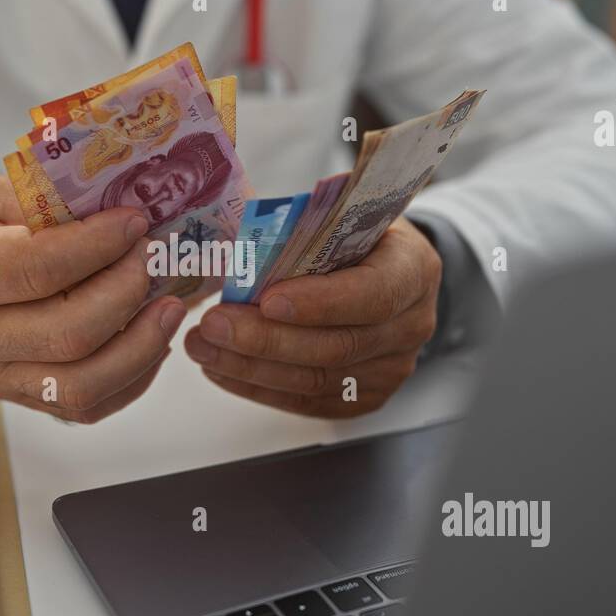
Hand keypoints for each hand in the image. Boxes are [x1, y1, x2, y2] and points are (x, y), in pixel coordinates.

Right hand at [0, 176, 185, 423]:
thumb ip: (47, 200)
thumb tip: (122, 202)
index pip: (36, 270)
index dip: (97, 246)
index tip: (134, 221)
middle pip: (69, 334)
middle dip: (128, 292)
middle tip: (155, 256)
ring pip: (82, 385)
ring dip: (142, 345)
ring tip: (171, 304)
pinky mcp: (20, 398)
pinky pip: (85, 407)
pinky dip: (132, 377)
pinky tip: (151, 338)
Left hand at [184, 217, 439, 416]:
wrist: (389, 274)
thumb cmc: (358, 237)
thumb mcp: (345, 215)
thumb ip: (309, 229)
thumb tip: (244, 242)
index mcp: (413, 270)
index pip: (371, 294)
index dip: (319, 302)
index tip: (266, 301)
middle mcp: (411, 326)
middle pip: (335, 346)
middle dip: (266, 339)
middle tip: (212, 326)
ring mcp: (392, 369)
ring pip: (316, 379)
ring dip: (250, 366)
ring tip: (202, 346)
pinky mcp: (366, 397)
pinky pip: (308, 400)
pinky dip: (259, 387)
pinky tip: (222, 368)